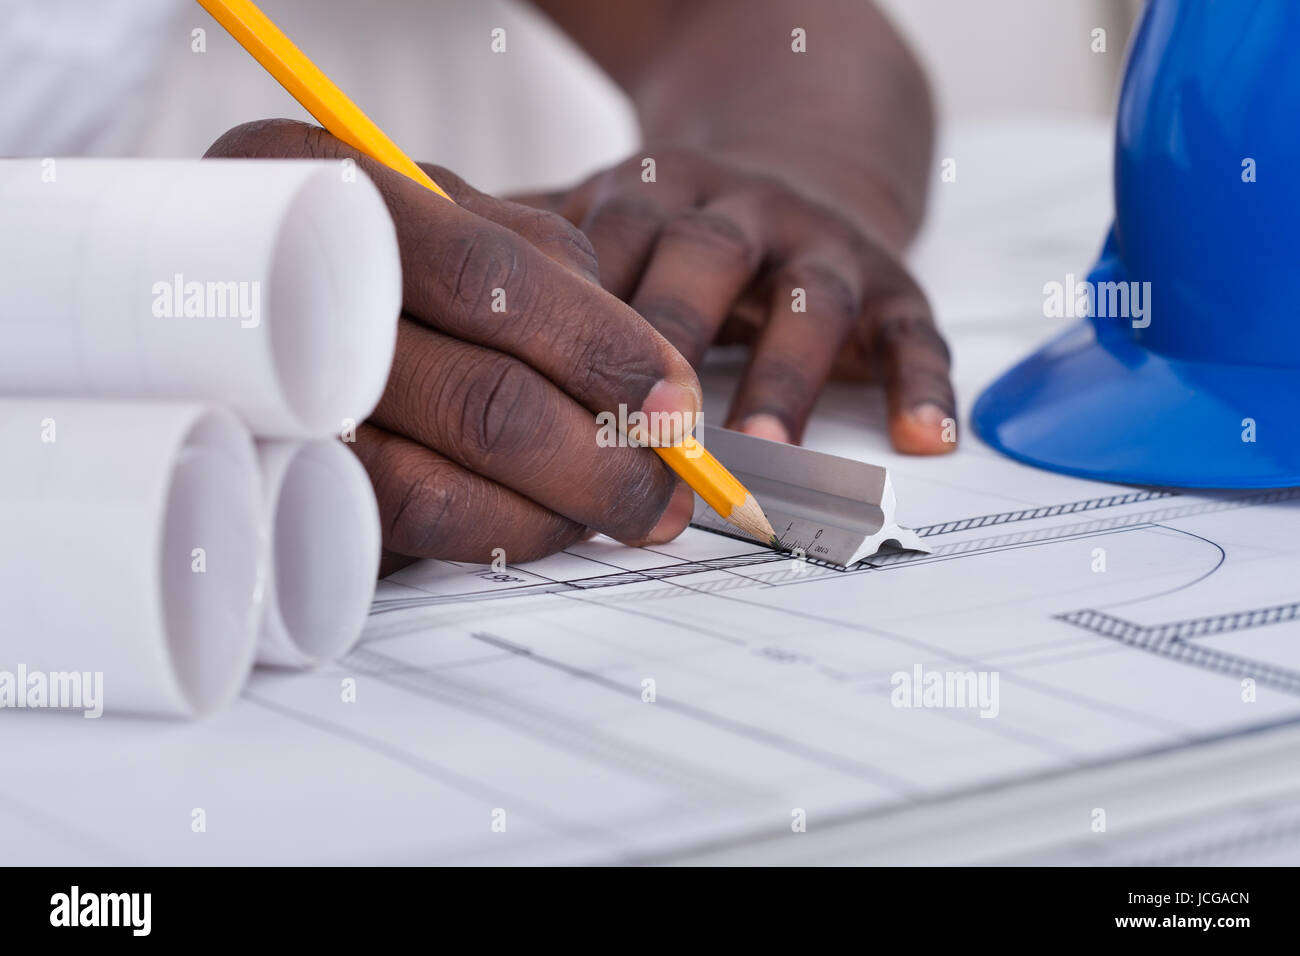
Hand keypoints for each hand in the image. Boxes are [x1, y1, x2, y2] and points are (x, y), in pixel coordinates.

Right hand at [206, 119, 700, 572]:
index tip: (679, 404)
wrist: (212, 284)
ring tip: (622, 510)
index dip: (605, 352)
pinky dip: (495, 536)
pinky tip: (546, 522)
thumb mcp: (445, 207)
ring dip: (557, 516)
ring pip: (444, 490)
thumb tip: (650, 373)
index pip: (494, 279)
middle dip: (606, 465)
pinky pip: (402, 534)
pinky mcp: (281, 488)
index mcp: (328, 189)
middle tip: (671, 494)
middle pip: (485, 402)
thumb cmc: (361, 239)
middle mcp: (284, 297)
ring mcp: (270, 408)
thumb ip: (541, 264)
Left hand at [514, 146, 954, 452]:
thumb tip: (406, 309)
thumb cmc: (681, 222)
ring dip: (783, 377)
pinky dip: (922, 382)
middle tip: (646, 438)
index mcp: (651, 198)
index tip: (543, 400)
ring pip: (805, 301)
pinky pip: (911, 328)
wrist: (805, 156)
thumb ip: (532, 260)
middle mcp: (734, 213)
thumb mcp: (604, 220)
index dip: (579, 325)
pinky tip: (923, 439)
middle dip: (671, 347)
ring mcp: (816, 244)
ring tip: (763, 452)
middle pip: (701, 264)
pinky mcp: (891, 276)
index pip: (611, 251)